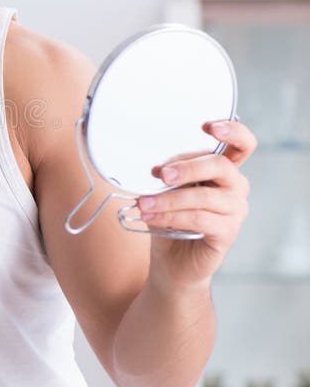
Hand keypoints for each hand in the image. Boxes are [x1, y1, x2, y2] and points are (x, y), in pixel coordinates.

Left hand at [135, 119, 256, 288]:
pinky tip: (152, 217)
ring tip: (143, 203)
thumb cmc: (170, 218)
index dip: (232, 131)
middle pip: (220, 166)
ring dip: (169, 198)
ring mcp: (235, 211)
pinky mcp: (227, 233)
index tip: (208, 126)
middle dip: (187, 167)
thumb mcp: (165, 190)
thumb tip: (156, 169)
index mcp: (223, 169)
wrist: (172, 260)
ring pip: (204, 196)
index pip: (242, 144)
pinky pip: (199, 219)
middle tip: (161, 174)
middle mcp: (235, 187)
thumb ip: (167, 175)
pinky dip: (171, 216)